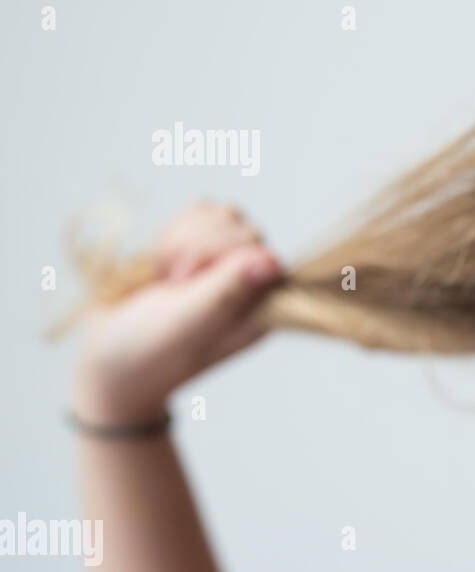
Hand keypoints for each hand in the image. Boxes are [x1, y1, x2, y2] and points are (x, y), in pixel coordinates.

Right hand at [70, 201, 281, 424]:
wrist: (106, 360)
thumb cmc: (145, 351)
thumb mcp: (184, 323)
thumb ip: (226, 291)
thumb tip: (271, 262)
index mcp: (259, 312)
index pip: (265, 255)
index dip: (223, 255)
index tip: (186, 280)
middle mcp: (250, 288)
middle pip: (244, 230)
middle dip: (197, 249)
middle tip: (173, 284)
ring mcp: (227, 265)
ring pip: (224, 215)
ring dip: (183, 240)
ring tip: (166, 275)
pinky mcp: (203, 247)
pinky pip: (201, 212)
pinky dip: (173, 231)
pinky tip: (162, 264)